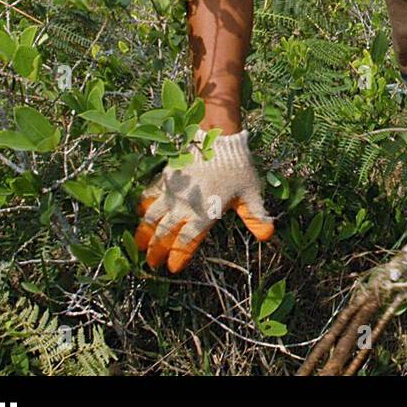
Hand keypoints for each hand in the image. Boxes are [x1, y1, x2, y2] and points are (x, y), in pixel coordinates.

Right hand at [135, 127, 274, 272]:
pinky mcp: (165, 178)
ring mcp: (172, 192)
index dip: (178, 257)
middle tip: (151, 263)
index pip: (186, 243)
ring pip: (151, 218)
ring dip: (143, 233)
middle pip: (164, 234)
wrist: (218, 138)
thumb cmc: (238, 167)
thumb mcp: (251, 193)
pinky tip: (139, 212)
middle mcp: (184, 206)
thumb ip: (256, 216)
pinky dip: (143, 207)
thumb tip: (267, 236)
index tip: (172, 268)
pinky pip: (149, 195)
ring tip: (139, 245)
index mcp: (204, 214)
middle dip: (156, 251)